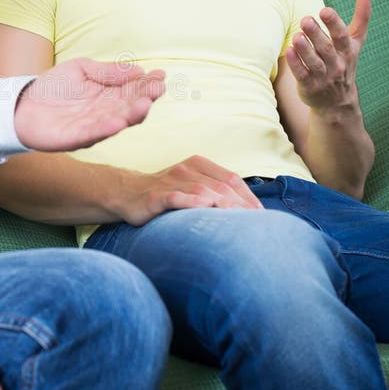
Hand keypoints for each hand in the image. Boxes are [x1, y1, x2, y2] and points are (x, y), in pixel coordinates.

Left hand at [14, 58, 164, 151]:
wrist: (21, 105)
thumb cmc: (52, 87)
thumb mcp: (81, 69)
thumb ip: (107, 71)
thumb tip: (138, 70)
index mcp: (108, 96)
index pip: (133, 90)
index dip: (147, 83)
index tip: (161, 74)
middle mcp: (105, 113)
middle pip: (130, 107)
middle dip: (145, 98)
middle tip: (158, 89)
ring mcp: (92, 127)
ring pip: (116, 121)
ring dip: (131, 115)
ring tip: (144, 104)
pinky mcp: (75, 139)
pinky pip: (93, 134)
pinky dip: (106, 129)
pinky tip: (119, 122)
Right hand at [118, 155, 262, 225]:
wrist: (126, 193)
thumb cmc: (165, 194)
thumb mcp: (191, 186)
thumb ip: (214, 192)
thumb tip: (246, 211)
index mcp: (198, 164)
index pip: (231, 179)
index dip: (249, 197)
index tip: (262, 216)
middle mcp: (186, 169)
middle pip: (221, 186)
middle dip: (242, 206)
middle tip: (256, 225)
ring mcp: (171, 181)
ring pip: (203, 191)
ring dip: (224, 206)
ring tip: (240, 222)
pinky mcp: (156, 196)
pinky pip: (176, 197)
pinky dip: (191, 201)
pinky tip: (205, 207)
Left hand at [285, 0, 371, 113]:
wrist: (338, 101)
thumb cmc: (344, 62)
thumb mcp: (356, 41)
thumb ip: (361, 16)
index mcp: (347, 51)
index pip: (342, 35)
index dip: (334, 23)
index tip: (325, 10)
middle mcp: (337, 64)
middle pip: (326, 48)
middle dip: (316, 33)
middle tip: (305, 19)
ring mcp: (323, 77)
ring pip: (314, 62)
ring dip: (305, 49)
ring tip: (297, 35)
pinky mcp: (309, 87)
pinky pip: (302, 75)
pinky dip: (295, 64)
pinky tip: (289, 51)